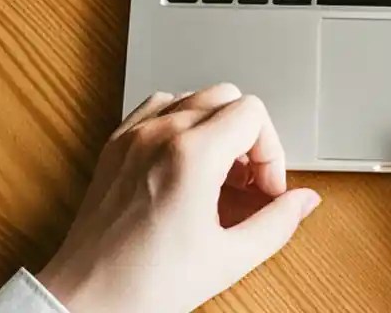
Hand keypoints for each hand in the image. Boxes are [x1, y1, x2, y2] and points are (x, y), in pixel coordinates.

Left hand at [37, 84, 321, 312]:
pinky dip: (180, 123)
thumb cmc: (145, 284)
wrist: (86, 300)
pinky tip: (186, 161)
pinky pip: (157, 107)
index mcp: (192, 156)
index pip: (253, 114)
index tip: (265, 190)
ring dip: (215, 126)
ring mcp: (133, 137)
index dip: (271, 151)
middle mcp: (160, 135)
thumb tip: (304, 201)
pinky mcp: (114, 146)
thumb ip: (277, 223)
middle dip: (248, 135)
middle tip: (247, 182)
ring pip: (194, 97)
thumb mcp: (229, 259)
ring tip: (219, 171)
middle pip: (227, 97)